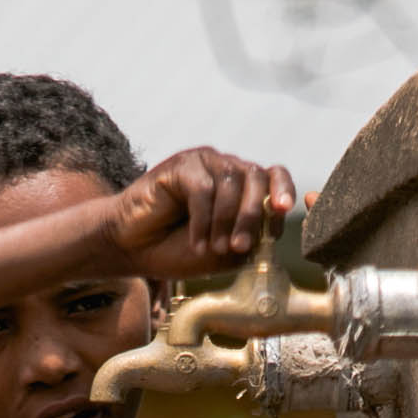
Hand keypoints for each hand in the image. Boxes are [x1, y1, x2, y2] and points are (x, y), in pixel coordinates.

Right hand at [102, 148, 298, 278]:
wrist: (134, 249)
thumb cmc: (179, 250)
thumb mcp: (225, 252)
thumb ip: (251, 239)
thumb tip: (273, 224)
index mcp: (243, 188)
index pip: (274, 175)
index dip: (283, 189)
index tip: (283, 210)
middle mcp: (227, 170)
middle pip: (255, 178)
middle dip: (251, 216)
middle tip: (239, 247)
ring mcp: (204, 164)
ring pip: (229, 183)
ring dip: (225, 222)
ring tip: (213, 249)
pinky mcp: (180, 165)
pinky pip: (202, 188)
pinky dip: (202, 220)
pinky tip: (196, 243)